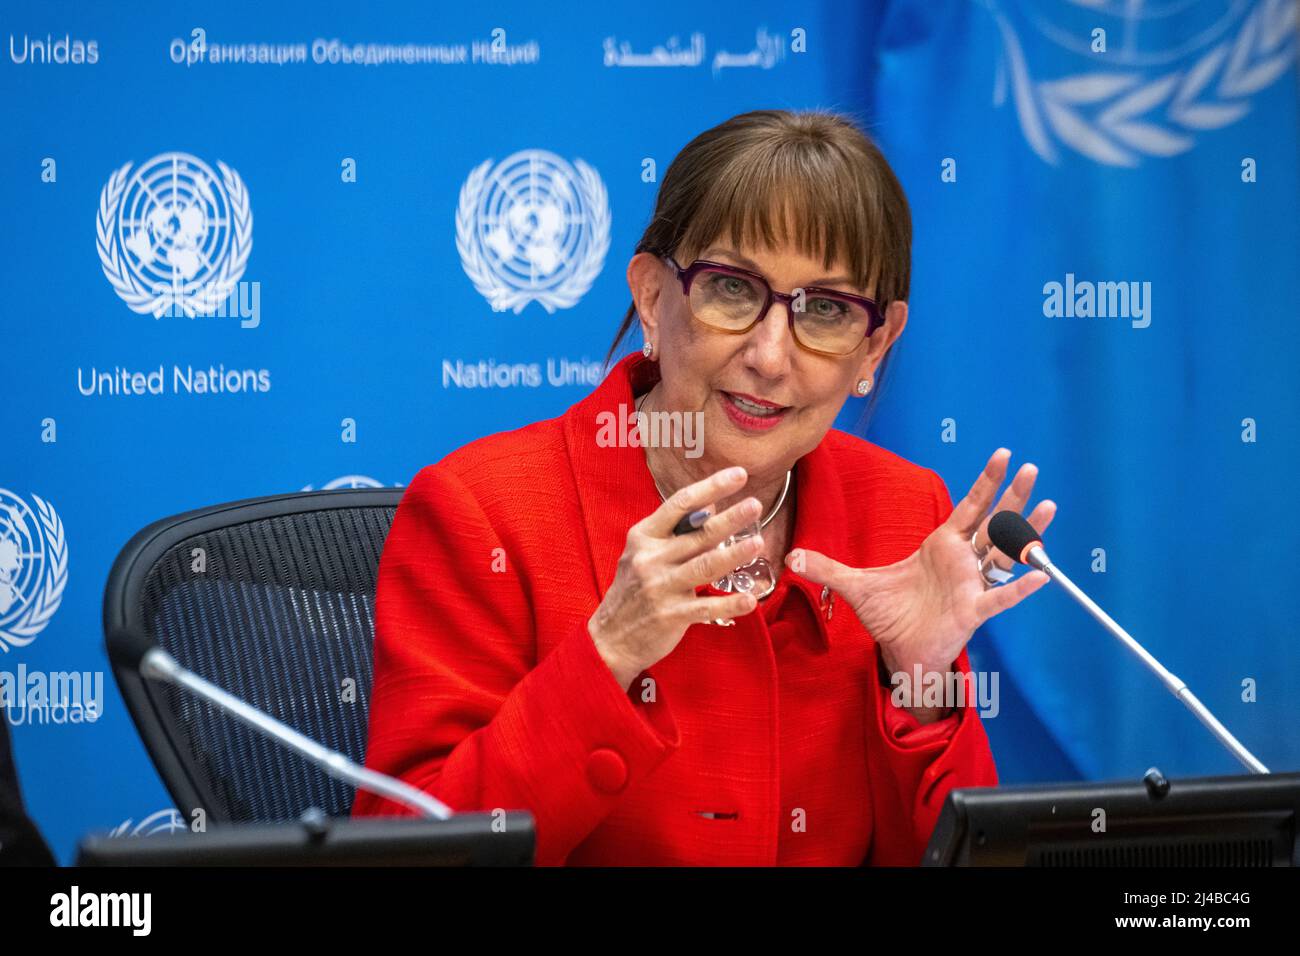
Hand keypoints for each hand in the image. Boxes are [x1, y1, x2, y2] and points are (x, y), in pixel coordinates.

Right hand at [588, 466, 764, 690]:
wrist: (610, 638)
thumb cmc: (633, 590)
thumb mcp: (644, 553)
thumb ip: (674, 531)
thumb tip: (710, 505)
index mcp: (644, 537)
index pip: (680, 504)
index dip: (711, 487)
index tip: (738, 475)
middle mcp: (650, 558)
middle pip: (697, 534)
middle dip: (730, 519)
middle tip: (755, 505)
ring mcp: (660, 587)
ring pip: (704, 566)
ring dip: (734, 555)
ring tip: (758, 543)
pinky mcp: (670, 616)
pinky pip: (706, 608)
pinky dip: (730, 603)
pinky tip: (750, 599)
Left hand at [788, 449, 1055, 716]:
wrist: (900, 651)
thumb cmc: (889, 615)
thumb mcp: (854, 585)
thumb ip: (826, 567)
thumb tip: (791, 556)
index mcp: (940, 546)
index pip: (968, 508)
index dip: (985, 483)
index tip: (1003, 456)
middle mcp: (962, 561)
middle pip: (993, 522)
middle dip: (1012, 496)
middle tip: (1031, 467)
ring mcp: (972, 584)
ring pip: (1004, 554)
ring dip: (1025, 533)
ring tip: (1049, 507)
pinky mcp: (973, 610)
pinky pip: (1001, 597)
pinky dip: (1019, 587)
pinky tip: (1041, 574)